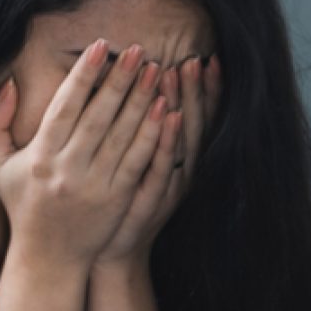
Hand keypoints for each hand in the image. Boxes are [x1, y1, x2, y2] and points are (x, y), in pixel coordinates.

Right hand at [0, 40, 174, 271]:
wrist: (48, 257)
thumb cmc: (21, 203)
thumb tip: (8, 83)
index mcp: (39, 157)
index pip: (64, 107)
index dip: (83, 75)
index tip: (100, 47)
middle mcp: (67, 170)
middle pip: (98, 117)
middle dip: (119, 80)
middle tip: (137, 50)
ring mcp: (96, 187)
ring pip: (123, 136)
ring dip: (142, 101)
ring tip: (155, 70)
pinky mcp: (119, 200)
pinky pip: (139, 161)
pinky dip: (155, 135)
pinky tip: (167, 110)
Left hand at [95, 53, 222, 266]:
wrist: (107, 251)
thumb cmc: (113, 203)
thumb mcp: (130, 167)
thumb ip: (135, 131)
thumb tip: (137, 91)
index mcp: (173, 159)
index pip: (192, 117)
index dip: (202, 91)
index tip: (204, 58)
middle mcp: (177, 170)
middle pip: (191, 123)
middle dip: (194, 91)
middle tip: (193, 59)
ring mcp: (165, 185)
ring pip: (179, 139)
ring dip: (182, 104)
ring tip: (180, 72)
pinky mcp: (149, 198)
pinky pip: (161, 164)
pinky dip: (167, 140)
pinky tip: (169, 115)